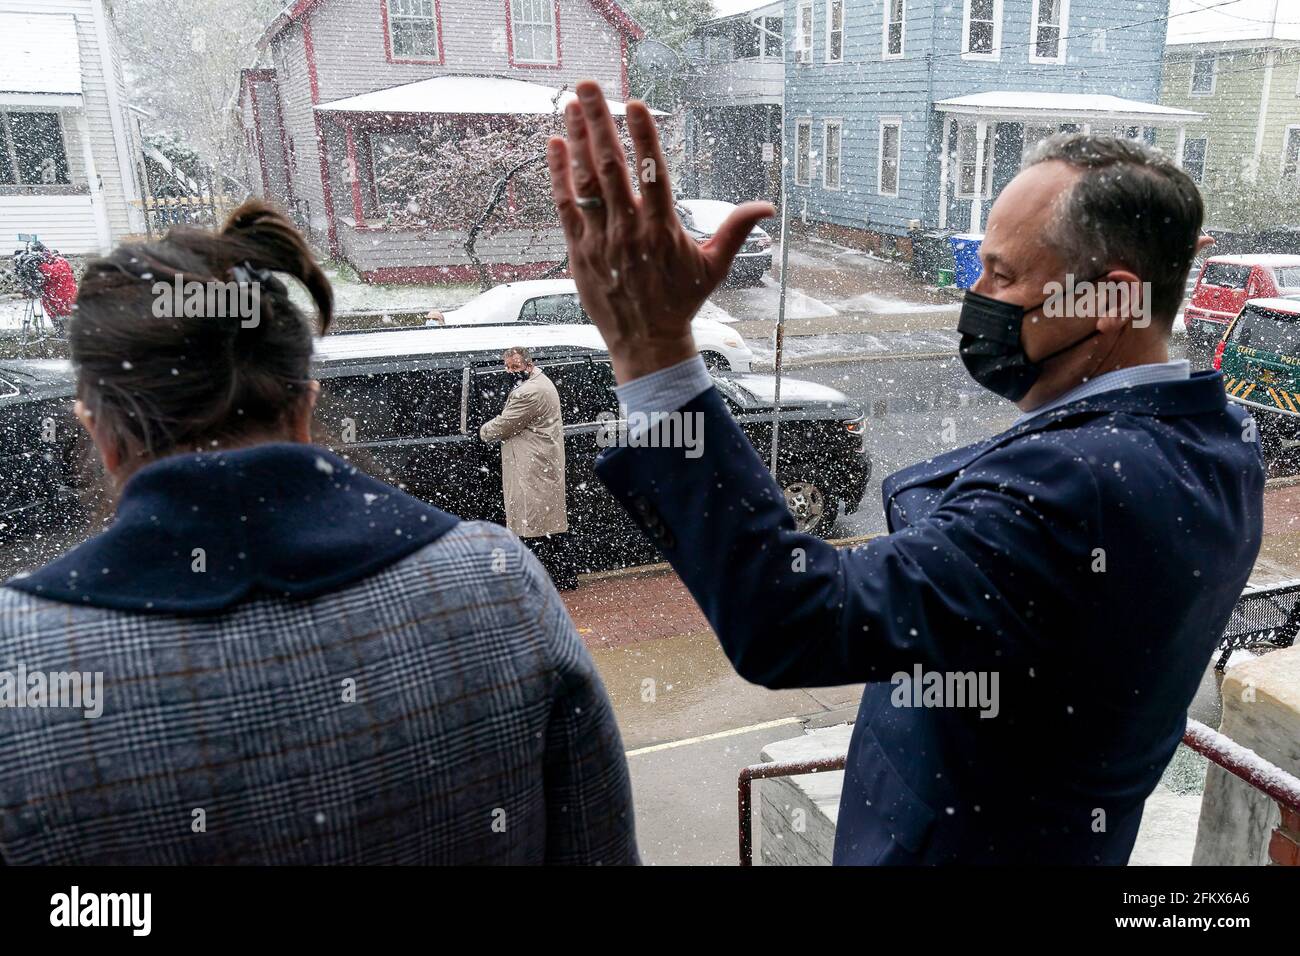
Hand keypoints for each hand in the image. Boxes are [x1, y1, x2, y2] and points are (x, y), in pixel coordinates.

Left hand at [547, 80, 774, 383]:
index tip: (635, 103)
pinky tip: (556, 143)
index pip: (653, 173)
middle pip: (611, 166)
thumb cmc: (682, 302)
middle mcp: (629, 230)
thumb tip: (768, 208)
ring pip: (585, 181)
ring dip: (578, 139)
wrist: (647, 343)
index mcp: (663, 229)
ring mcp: (600, 240)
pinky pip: (565, 206)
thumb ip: (736, 230)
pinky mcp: (579, 251)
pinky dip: (559, 174)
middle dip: (600, 121)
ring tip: (573, 103)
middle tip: (590, 84)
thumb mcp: (715, 267)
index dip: (644, 135)